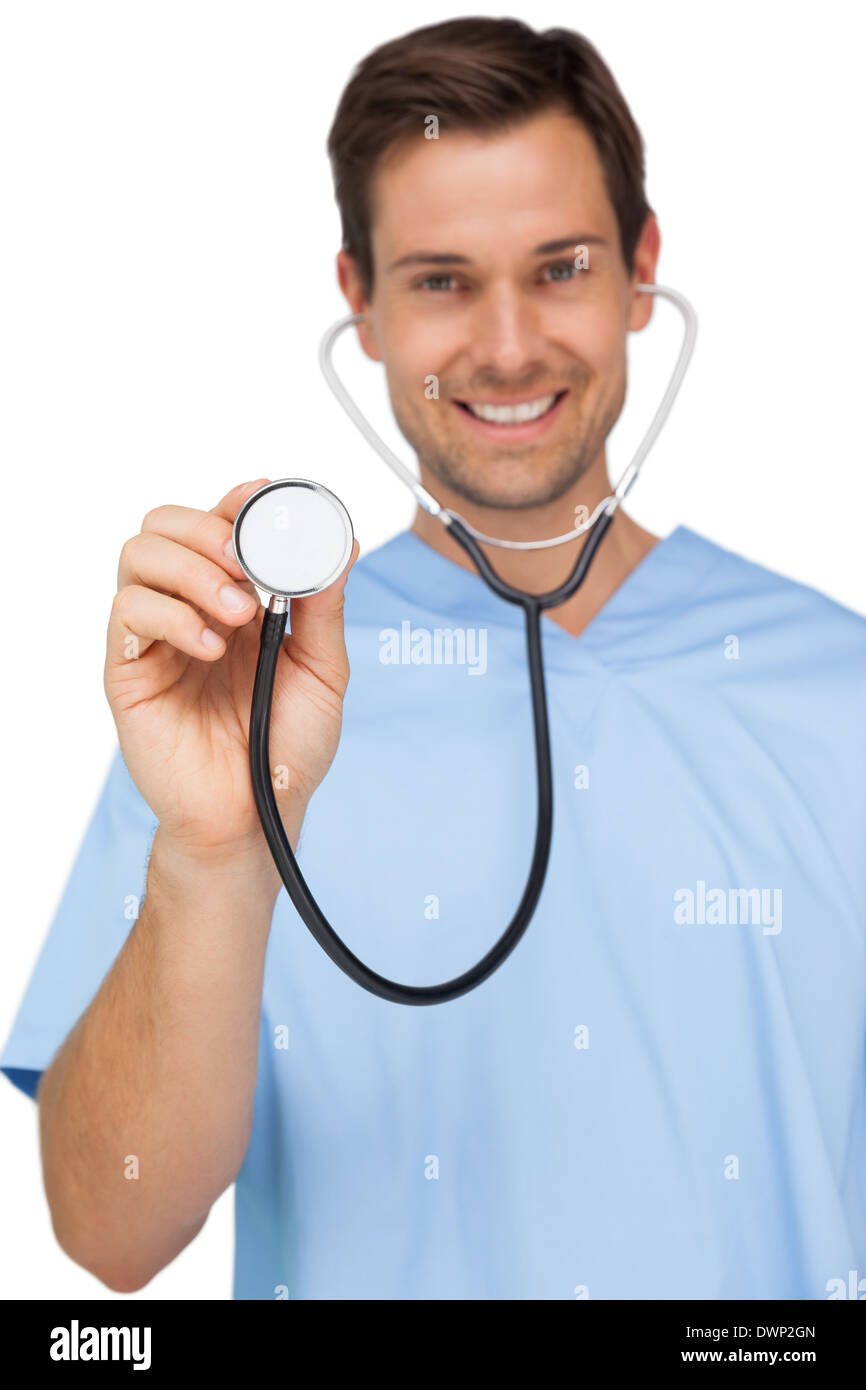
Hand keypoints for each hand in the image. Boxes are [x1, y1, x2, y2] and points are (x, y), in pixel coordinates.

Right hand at [104, 479, 358, 864]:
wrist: (256, 815)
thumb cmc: (286, 747)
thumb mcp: (323, 673)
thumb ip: (325, 610)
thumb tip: (342, 547)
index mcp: (240, 598)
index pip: (221, 525)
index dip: (238, 501)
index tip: (264, 493)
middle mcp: (191, 607)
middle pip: (166, 525)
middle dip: (206, 527)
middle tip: (244, 563)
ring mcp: (156, 636)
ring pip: (140, 556)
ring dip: (190, 570)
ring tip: (236, 614)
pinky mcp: (128, 669)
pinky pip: (128, 612)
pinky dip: (172, 616)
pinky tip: (211, 648)